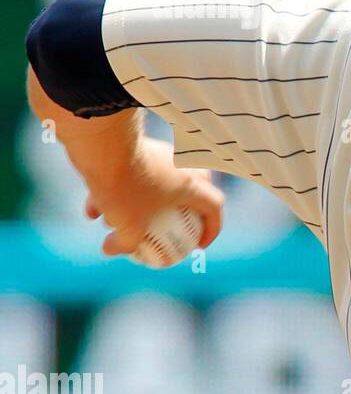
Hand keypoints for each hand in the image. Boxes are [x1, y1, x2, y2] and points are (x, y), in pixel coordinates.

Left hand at [81, 136, 224, 256]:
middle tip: (169, 226)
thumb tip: (113, 249)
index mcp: (191, 185)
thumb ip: (126, 244)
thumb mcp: (127, 225)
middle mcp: (182, 167)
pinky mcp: (139, 148)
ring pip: (158, 184)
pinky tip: (93, 208)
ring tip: (115, 222)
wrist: (101, 144)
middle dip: (181, 213)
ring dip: (140, 206)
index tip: (197, 244)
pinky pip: (134, 175)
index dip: (211, 229)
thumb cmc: (123, 186)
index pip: (215, 207)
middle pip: (193, 191)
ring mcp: (161, 155)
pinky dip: (118, 194)